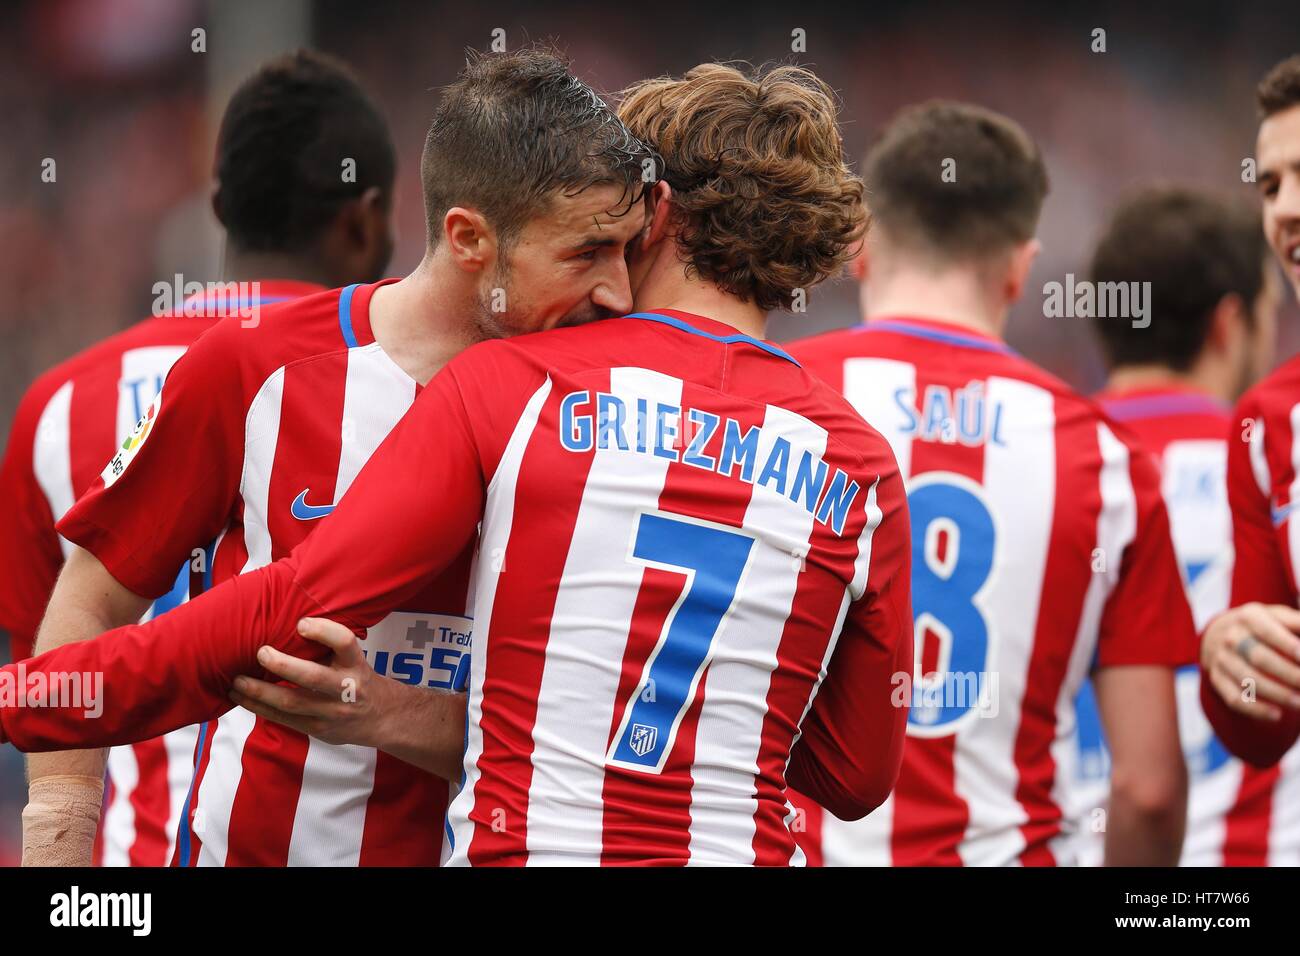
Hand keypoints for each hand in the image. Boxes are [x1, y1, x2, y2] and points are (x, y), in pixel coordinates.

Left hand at [229, 617, 401, 748]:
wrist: (381, 717)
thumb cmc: (358, 679)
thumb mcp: (354, 659)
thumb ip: (328, 647)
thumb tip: (285, 623)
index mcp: (356, 664)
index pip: (344, 642)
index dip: (323, 631)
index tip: (301, 623)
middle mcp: (346, 688)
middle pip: (312, 677)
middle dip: (282, 665)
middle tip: (260, 652)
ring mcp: (331, 711)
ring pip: (291, 702)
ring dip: (259, 691)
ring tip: (236, 681)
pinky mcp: (317, 729)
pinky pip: (283, 719)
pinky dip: (259, 707)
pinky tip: (242, 698)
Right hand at [1201, 603, 1299, 720]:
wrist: (1220, 633)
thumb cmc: (1263, 626)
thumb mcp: (1278, 616)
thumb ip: (1297, 624)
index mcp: (1249, 617)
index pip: (1268, 631)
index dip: (1287, 645)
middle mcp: (1231, 637)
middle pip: (1259, 658)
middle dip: (1289, 674)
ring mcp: (1221, 659)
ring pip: (1248, 680)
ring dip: (1277, 694)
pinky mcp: (1217, 678)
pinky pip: (1234, 698)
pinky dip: (1255, 709)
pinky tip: (1277, 715)